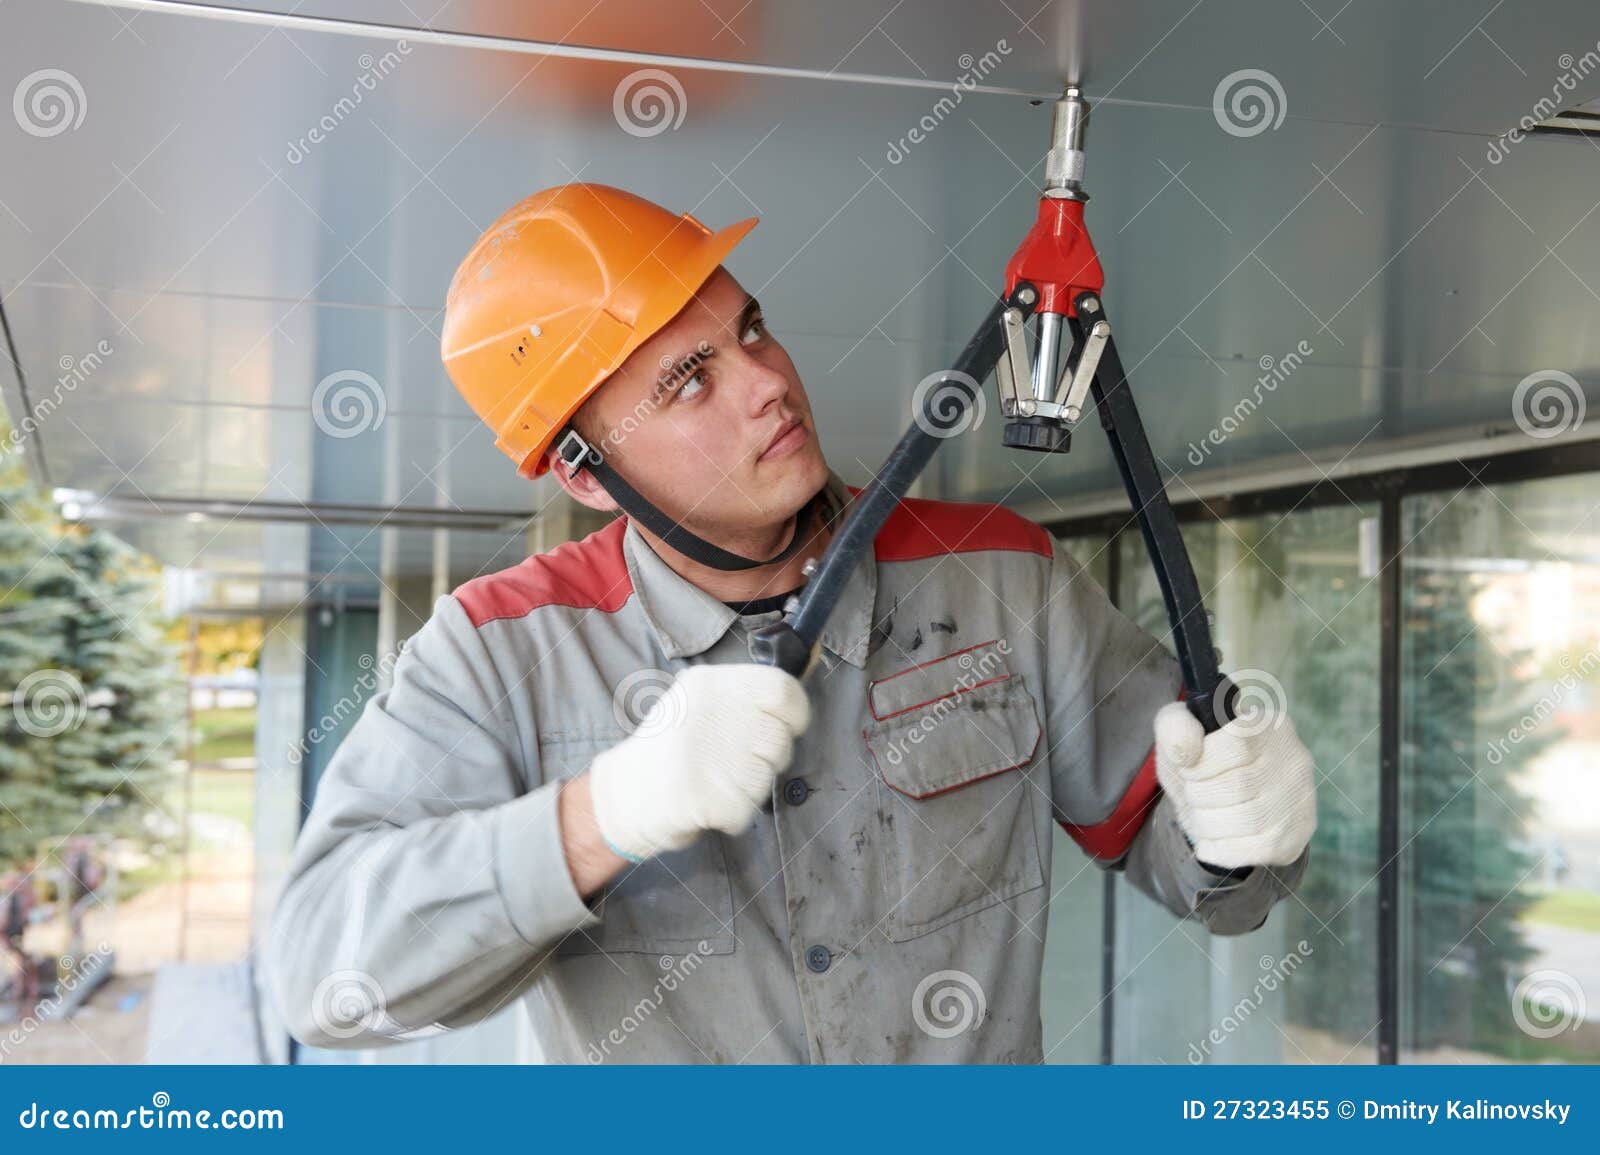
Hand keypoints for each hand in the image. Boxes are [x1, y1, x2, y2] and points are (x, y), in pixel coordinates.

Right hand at [588, 663, 810, 861]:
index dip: (794, 713)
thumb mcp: (697, 704)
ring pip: (767, 775)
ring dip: (751, 788)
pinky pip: (747, 809)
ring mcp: (708, 754)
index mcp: (710, 684)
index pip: (782, 689)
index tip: (786, 727)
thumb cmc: (670, 751)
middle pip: (779, 737)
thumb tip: (792, 705)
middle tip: (737, 765)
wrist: (623, 795)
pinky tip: (708, 804)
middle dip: (770, 758)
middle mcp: (711, 713)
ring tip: (717, 782)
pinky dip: (733, 815)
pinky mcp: (705, 795)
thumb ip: (742, 700)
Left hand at [1153, 700, 1316, 868]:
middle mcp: (1294, 758)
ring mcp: (1300, 797)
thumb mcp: (1183, 733)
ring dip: (1207, 823)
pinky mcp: (1297, 833)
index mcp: (1268, 724)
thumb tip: (1186, 753)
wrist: (1232, 798)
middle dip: (1199, 796)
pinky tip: (1209, 842)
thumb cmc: (1205, 759)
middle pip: (1237, 786)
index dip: (1200, 764)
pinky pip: (1256, 849)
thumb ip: (1175, 728)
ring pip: (1248, 820)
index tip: (1188, 769)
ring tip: (1201, 816)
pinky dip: (1221, 849)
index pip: (1235, 744)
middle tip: (1193, 795)